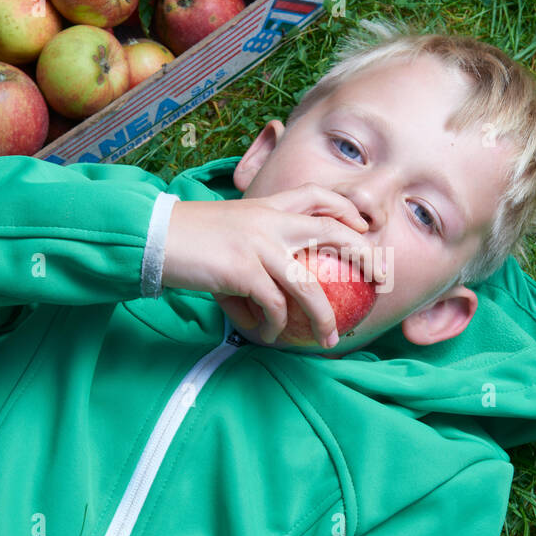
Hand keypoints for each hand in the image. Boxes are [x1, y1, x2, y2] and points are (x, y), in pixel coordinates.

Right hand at [162, 184, 385, 346]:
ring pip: (309, 286)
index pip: (317, 195)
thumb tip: (270, 286)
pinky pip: (274, 306)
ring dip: (323, 318)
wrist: (153, 237)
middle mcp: (270, 220)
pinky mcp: (244, 270)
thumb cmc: (188, 238)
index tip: (365, 227)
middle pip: (335, 232)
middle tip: (382, 281)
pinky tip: (268, 335)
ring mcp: (259, 245)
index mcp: (267, 206)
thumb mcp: (229, 227)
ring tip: (329, 339)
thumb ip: (255, 242)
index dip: (346, 209)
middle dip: (366, 256)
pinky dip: (275, 326)